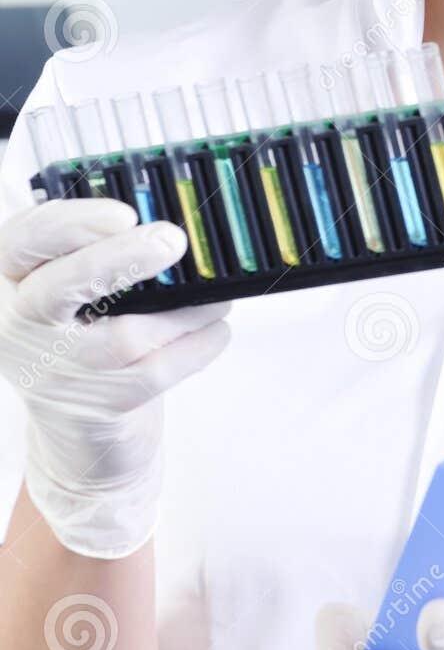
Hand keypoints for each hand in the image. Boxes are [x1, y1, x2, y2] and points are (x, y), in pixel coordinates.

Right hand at [0, 198, 231, 557]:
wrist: (78, 434)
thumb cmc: (81, 343)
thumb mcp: (70, 292)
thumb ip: (97, 252)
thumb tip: (164, 222)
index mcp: (9, 281)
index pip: (24, 240)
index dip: (73, 224)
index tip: (123, 215)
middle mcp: (19, 326)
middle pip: (59, 287)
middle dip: (119, 259)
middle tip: (171, 240)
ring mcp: (55, 372)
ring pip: (124, 336)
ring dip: (184, 311)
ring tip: (216, 297)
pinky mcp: (96, 407)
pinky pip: (157, 372)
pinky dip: (198, 345)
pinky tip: (216, 329)